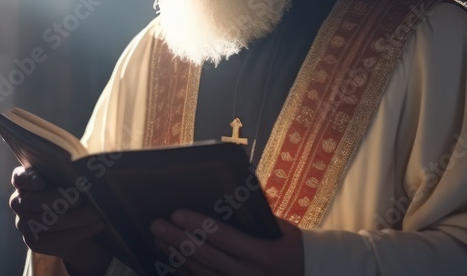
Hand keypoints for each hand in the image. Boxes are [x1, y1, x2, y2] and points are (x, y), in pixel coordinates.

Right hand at [9, 166, 111, 275]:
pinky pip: (55, 240)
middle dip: (60, 200)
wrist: (78, 220)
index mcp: (23, 181)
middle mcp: (18, 202)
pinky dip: (78, 232)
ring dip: (77, 218)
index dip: (29, 179)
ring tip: (97, 214)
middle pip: (34, 201)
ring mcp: (23, 223)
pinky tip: (95, 226)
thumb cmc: (72, 189)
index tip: (42, 182)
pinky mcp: (33, 242)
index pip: (20, 177)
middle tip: (81, 199)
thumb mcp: (68, 177)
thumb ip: (66, 170)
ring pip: (48, 222)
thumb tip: (75, 164)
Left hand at [150, 210, 304, 274]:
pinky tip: (172, 259)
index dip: (198, 225)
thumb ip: (254, 217)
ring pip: (201, 271)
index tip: (177, 213)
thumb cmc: (293, 248)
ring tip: (159, 238)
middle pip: (205, 255)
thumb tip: (226, 197)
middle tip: (156, 224)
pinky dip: (185, 271)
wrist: (309, 275)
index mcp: (262, 254)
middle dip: (177, 238)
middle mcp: (248, 274)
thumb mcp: (281, 229)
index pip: (223, 237)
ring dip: (176, 254)